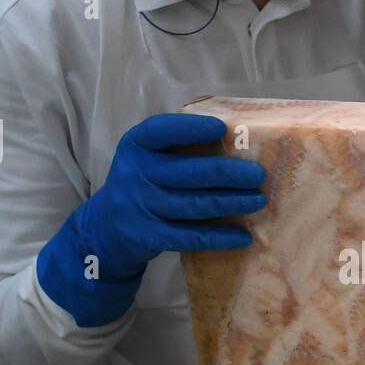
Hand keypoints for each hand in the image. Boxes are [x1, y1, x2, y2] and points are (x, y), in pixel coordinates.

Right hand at [73, 112, 265, 279]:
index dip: (191, 128)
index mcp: (135, 145)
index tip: (222, 128)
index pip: (161, 130)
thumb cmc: (142, 184)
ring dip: (232, 203)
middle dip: (228, 173)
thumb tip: (235, 141)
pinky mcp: (147, 236)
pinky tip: (244, 236)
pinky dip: (220, 237)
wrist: (106, 228)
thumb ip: (176, 149)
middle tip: (258, 175)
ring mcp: (139, 207)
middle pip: (188, 172)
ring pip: (194, 205)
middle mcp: (133, 174)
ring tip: (258, 201)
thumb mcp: (147, 159)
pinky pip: (191, 236)